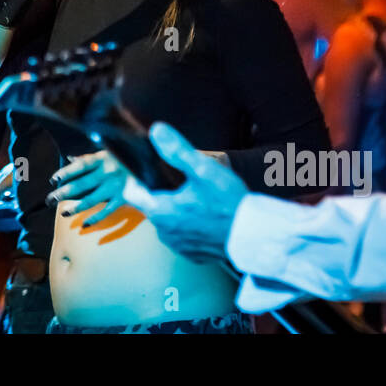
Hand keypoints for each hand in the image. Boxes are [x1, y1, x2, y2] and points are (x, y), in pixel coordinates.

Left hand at [47, 150, 130, 227]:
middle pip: (81, 184)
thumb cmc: (129, 159)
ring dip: (75, 208)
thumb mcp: (111, 153)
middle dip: (64, 192)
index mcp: (104, 158)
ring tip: (63, 213)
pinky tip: (84, 224)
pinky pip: (107, 211)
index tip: (53, 179)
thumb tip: (69, 157)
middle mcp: (109, 172)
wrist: (156, 170)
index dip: (66, 172)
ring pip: (91, 200)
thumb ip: (90, 157)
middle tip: (50, 200)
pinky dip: (95, 219)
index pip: (80, 165)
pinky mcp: (124, 199)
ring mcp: (116, 187)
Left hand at [122, 123, 248, 263]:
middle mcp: (164, 232)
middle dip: (161, 192)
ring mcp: (178, 245)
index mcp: (160, 211)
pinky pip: (184, 235)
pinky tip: (207, 216)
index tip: (148, 171)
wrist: (254, 237)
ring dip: (176, 210)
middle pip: (151, 206)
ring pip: (168, 221)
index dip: (136, 180)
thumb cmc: (229, 205)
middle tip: (181, 181)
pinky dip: (190, 225)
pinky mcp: (193, 254)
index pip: (131, 194)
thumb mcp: (203, 170)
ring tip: (197, 198)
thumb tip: (157, 131)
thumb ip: (177, 150)